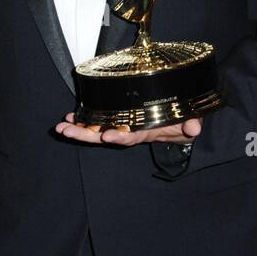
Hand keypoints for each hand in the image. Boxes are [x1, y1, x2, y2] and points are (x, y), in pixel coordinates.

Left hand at [54, 113, 201, 145]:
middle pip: (105, 136)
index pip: (130, 137)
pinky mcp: (120, 121)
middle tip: (66, 131)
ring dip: (79, 129)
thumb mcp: (190, 123)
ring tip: (62, 126)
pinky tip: (72, 118)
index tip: (106, 135)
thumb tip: (194, 128)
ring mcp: (123, 128)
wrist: (181, 125)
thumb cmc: (183, 122)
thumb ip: (191, 125)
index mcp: (146, 133)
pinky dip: (85, 120)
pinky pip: (100, 122)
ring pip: (98, 131)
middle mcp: (130, 133)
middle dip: (85, 134)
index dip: (118, 137)